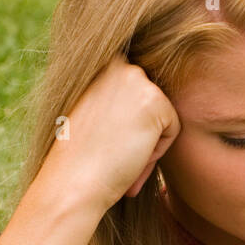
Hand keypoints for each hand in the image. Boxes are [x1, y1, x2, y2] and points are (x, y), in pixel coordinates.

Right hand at [39, 54, 180, 212]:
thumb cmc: (79, 157)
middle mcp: (119, 64)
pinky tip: (130, 157)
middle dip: (137, 135)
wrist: (73, 179)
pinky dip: (155, 153)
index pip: (135, 97)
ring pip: (161, 119)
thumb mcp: (93, 115)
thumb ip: (116, 102)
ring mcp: (137, 79)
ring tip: (119, 158)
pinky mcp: (155, 100)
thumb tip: (138, 110)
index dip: (125, 127)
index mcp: (101, 64)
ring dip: (145, 145)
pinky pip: (171, 131)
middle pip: (150, 107)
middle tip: (113, 155)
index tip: (105, 145)